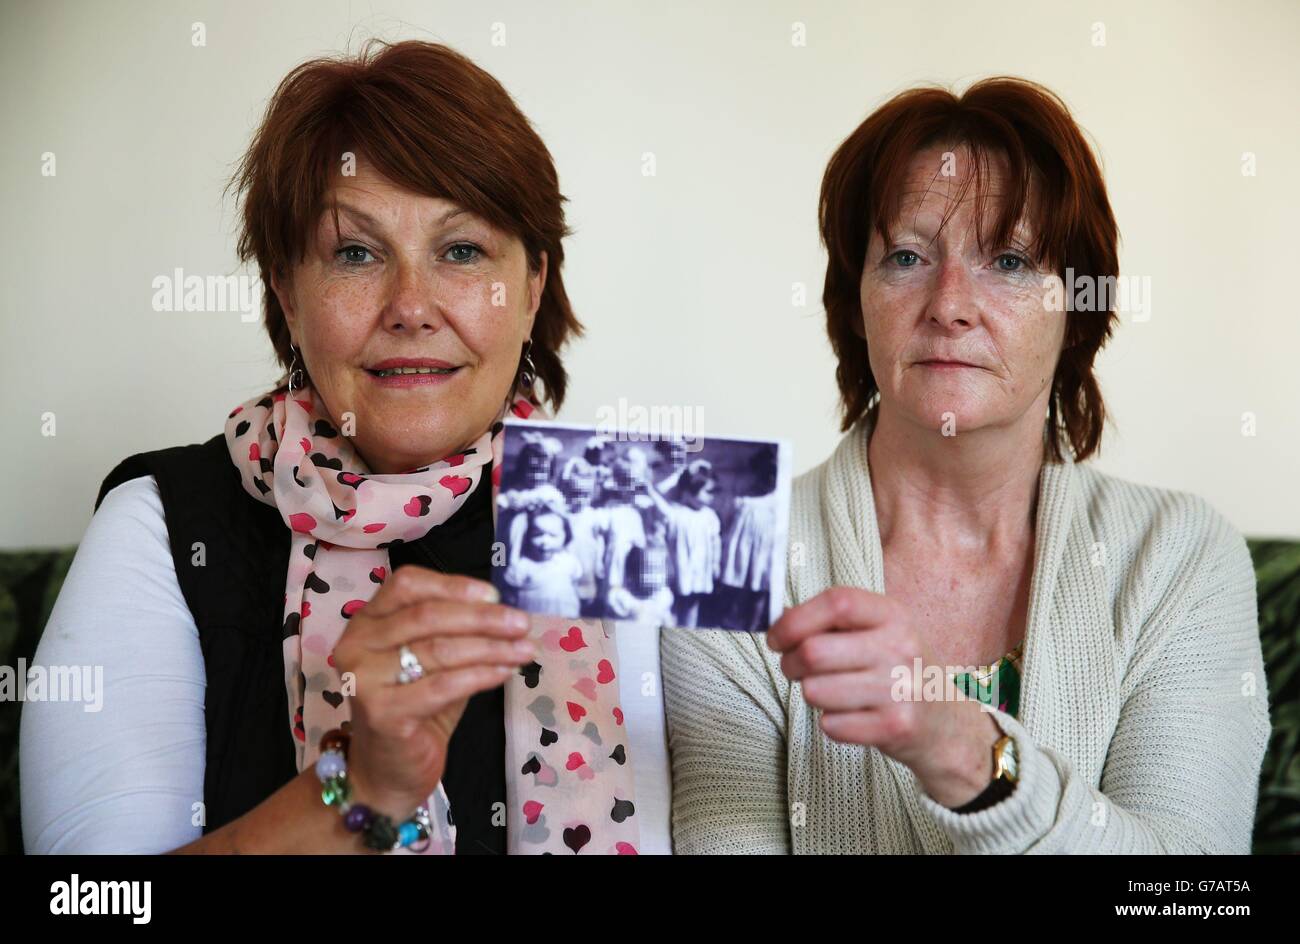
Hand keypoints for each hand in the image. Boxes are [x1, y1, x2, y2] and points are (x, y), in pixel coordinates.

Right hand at [330, 567, 535, 817]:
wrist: (389, 770)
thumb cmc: (416, 707)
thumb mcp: (433, 661)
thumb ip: (454, 632)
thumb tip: (503, 610)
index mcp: (366, 621)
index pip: (406, 585)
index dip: (453, 585)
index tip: (494, 595)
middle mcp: (356, 644)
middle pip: (427, 615)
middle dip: (483, 618)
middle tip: (522, 623)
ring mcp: (363, 679)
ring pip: (439, 650)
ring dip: (491, 647)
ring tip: (524, 649)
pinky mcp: (382, 712)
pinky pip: (443, 685)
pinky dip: (481, 675)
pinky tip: (506, 672)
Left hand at [766, 586, 1001, 807]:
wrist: (948, 724)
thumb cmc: (900, 671)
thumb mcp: (881, 632)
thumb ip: (834, 621)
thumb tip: (778, 618)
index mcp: (893, 615)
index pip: (837, 602)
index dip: (795, 620)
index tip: (776, 638)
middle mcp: (900, 647)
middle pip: (814, 651)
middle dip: (790, 664)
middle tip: (794, 669)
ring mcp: (900, 688)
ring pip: (816, 690)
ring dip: (811, 695)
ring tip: (830, 693)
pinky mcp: (896, 726)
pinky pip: (832, 725)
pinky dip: (831, 724)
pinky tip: (851, 717)